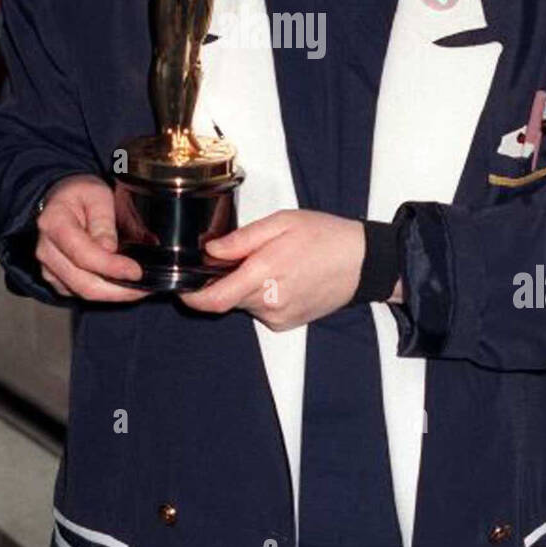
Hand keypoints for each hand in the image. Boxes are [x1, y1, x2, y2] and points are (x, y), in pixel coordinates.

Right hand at [35, 174, 148, 302]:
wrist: (63, 199)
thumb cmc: (82, 194)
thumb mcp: (98, 194)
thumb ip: (103, 221)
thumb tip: (109, 249)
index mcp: (54, 223)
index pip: (84, 255)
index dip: (112, 267)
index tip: (137, 271)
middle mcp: (46, 250)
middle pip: (83, 283)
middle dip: (118, 291)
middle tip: (145, 287)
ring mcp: (48, 267)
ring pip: (83, 292)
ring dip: (114, 294)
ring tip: (139, 287)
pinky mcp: (55, 278)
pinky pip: (80, 293)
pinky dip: (104, 293)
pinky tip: (122, 284)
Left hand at [178, 210, 365, 329]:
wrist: (363, 262)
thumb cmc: (325, 237)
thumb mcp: (281, 223)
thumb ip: (242, 239)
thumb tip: (211, 251)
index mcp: (264, 274)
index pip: (213, 299)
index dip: (191, 295)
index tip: (182, 285)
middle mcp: (269, 302)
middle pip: (225, 300)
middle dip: (223, 280)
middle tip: (239, 256)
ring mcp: (279, 316)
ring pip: (243, 304)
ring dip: (244, 286)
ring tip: (269, 262)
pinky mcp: (287, 323)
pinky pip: (260, 310)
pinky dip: (261, 295)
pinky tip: (281, 277)